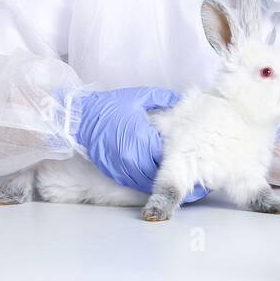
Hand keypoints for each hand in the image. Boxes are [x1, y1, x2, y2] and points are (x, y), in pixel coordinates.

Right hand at [73, 87, 207, 201]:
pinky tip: (161, 178)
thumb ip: (164, 99)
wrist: (80, 121)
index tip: (199, 162)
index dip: (184, 157)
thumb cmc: (110, 107)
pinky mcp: (117, 174)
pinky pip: (138, 182)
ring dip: (163, 181)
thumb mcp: (139, 96)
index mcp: (141, 138)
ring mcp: (123, 168)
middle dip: (177, 173)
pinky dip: (150, 181)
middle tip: (197, 179)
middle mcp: (133, 158)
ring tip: (183, 183)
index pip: (168, 154)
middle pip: (160, 172)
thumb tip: (183, 101)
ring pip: (149, 182)